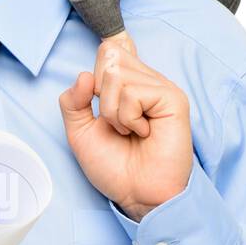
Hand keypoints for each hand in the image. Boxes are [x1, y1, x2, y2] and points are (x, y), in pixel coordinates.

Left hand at [58, 36, 192, 220]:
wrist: (137, 195)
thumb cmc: (115, 168)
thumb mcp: (80, 132)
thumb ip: (73, 102)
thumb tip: (84, 75)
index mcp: (128, 85)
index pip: (109, 49)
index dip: (97, 69)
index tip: (98, 98)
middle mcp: (146, 81)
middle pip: (109, 56)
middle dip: (100, 95)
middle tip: (116, 124)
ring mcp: (160, 88)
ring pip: (116, 75)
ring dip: (113, 112)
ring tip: (128, 132)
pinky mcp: (173, 99)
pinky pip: (133, 93)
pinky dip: (128, 118)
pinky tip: (142, 133)